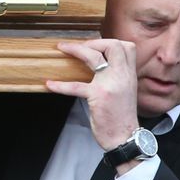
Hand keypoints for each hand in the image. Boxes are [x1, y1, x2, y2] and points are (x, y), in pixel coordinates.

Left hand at [47, 39, 140, 165]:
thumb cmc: (122, 117)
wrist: (125, 138)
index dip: (109, 42)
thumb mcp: (125, 91)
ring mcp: (110, 84)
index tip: (95, 46)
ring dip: (75, 50)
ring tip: (62, 48)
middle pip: (113, 45)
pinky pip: (75, 86)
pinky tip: (50, 85)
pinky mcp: (98, 96)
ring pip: (94, 57)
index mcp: (129, 74)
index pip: (126, 47)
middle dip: (94, 41)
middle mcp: (122, 76)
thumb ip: (116, 77)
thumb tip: (101, 66)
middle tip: (80, 47)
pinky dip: (60, 85)